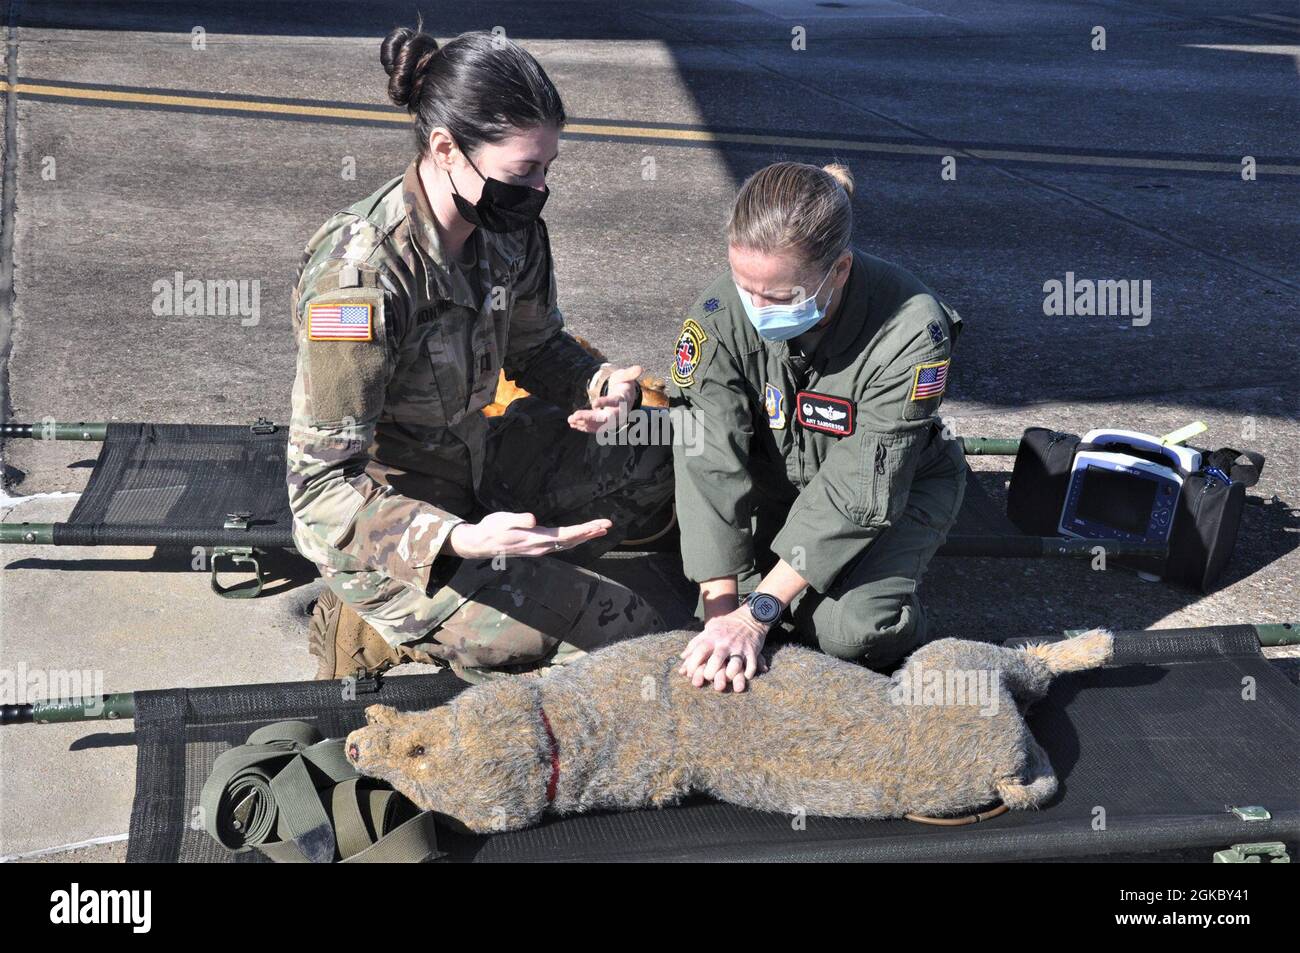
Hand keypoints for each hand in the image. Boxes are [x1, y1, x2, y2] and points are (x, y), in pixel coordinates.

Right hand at [448, 511, 610, 558]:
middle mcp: (542, 547)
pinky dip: (575, 539)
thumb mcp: (502, 521)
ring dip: (585, 536)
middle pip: (572, 540)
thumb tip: (533, 520)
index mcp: (536, 539)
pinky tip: (580, 536)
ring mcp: (540, 549)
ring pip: (568, 544)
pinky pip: (562, 544)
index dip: (585, 530)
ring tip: (600, 529)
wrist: (481, 544)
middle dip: (591, 532)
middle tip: (608, 524)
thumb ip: (519, 520)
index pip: (567, 535)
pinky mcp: (537, 547)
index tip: (600, 524)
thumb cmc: (491, 529)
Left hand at [567, 365, 641, 433]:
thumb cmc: (623, 384)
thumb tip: (640, 368)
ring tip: (570, 419)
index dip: (605, 402)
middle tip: (575, 415)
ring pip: (599, 425)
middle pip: (605, 418)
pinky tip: (573, 424)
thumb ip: (630, 373)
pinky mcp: (606, 424)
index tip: (594, 403)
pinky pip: (595, 428)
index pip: (615, 402)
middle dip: (589, 418)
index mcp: (623, 400)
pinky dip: (584, 426)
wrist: (626, 396)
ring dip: (584, 423)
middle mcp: (619, 413)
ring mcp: (613, 421)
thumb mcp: (625, 376)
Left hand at [678, 608, 769, 692]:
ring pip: (735, 663)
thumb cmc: (725, 625)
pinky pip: (751, 664)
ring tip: (727, 678)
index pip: (700, 650)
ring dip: (731, 673)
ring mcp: (739, 647)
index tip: (689, 674)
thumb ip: (695, 644)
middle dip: (711, 671)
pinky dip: (749, 672)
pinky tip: (745, 677)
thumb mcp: (709, 630)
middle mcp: (725, 643)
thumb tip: (681, 657)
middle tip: (708, 678)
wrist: (749, 616)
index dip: (693, 663)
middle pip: (717, 658)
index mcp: (713, 637)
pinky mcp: (752, 650)